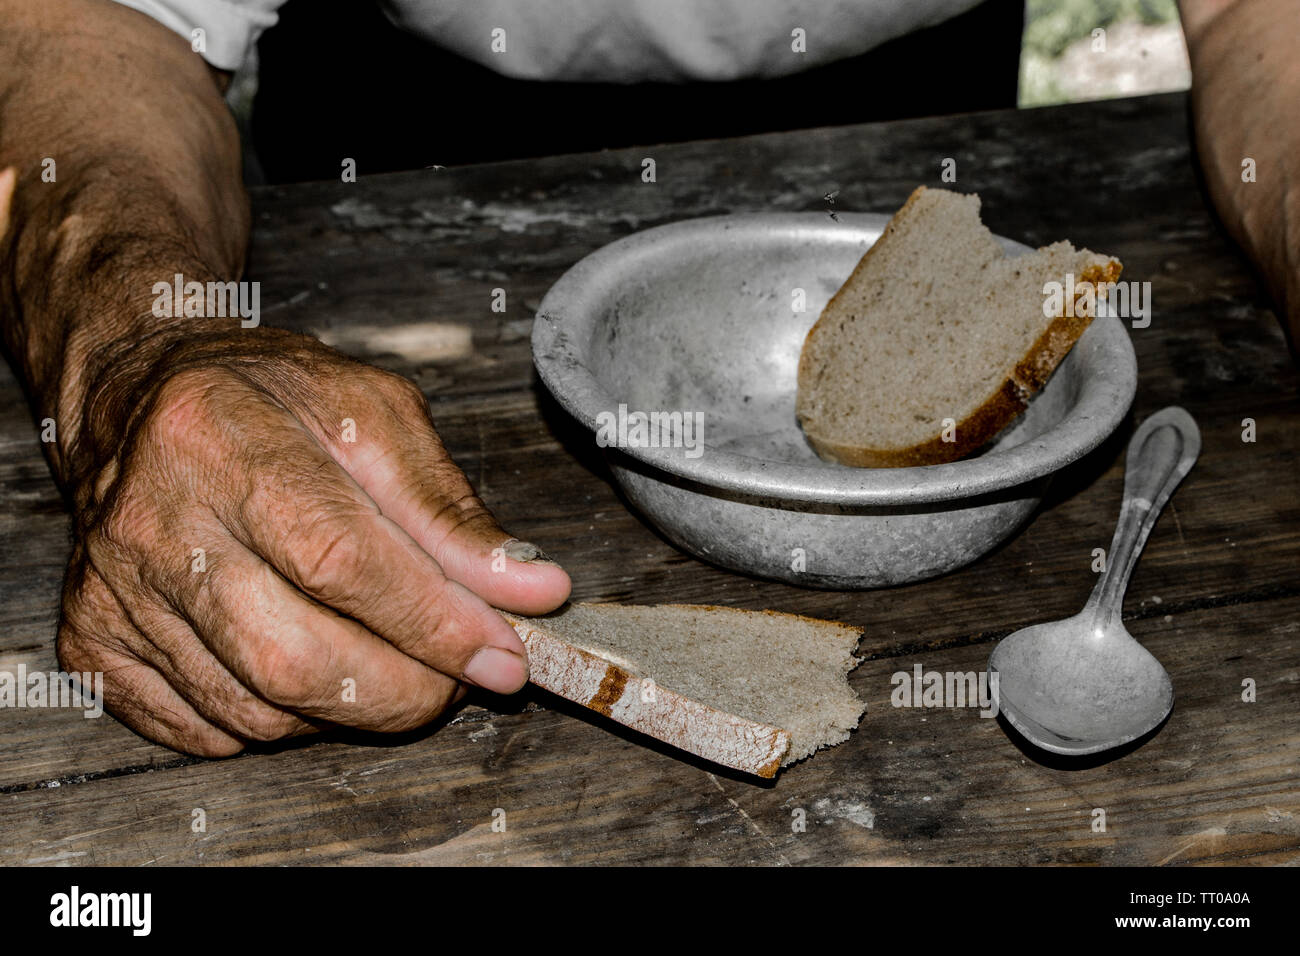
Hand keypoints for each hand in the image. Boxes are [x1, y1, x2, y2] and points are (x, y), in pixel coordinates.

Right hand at [56, 328, 569, 754]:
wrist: (140, 398)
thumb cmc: (270, 401)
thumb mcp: (376, 418)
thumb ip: (452, 511)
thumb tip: (534, 592)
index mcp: (221, 437)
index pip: (341, 560)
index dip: (434, 623)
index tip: (504, 655)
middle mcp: (151, 521)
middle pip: (293, 656)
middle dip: (403, 690)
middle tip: (459, 677)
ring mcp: (112, 591)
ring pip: (256, 710)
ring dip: (353, 710)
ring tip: (392, 661)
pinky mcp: (93, 645)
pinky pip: (208, 731)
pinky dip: (284, 720)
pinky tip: (313, 665)